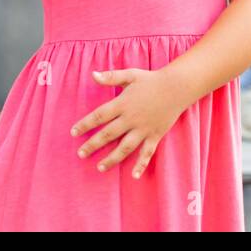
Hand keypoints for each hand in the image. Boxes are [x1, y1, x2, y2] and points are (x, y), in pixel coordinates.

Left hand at [70, 68, 185, 178]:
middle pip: (108, 134)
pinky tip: (134, 175)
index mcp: (122, 103)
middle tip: (80, 154)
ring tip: (99, 167)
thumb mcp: (130, 75)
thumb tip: (92, 75)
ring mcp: (143, 129)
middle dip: (93, 145)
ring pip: (125, 147)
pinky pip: (147, 152)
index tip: (73, 132)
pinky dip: (141, 164)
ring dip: (112, 158)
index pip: (99, 116)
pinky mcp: (155, 135)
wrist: (177, 87)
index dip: (85, 124)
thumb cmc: (151, 80)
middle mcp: (131, 118)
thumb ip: (111, 77)